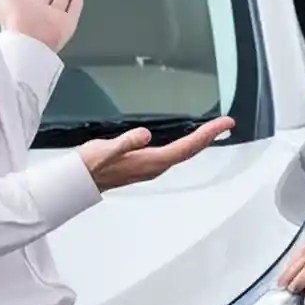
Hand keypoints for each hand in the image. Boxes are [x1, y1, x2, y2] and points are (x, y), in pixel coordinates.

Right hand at [77, 116, 234, 191]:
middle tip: (226, 123)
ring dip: (199, 141)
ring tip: (213, 130)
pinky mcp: (145, 165)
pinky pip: (173, 154)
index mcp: (151, 162)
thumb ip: (125, 142)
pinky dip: (186, 144)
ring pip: (183, 153)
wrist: (78, 180)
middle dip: (209, 137)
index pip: (186, 147)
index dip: (207, 135)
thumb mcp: (105, 150)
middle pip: (190, 151)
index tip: (224, 124)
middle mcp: (155, 167)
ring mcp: (151, 167)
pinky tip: (187, 139)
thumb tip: (144, 135)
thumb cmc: (90, 165)